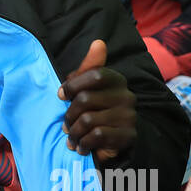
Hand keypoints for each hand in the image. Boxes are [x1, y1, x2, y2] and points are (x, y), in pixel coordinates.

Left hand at [57, 39, 136, 165]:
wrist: (111, 144)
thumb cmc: (94, 111)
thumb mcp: (87, 88)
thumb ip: (88, 67)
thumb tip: (98, 42)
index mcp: (117, 80)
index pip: (95, 74)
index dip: (73, 85)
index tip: (61, 96)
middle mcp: (127, 96)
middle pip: (86, 99)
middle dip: (69, 115)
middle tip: (66, 125)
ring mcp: (129, 116)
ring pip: (88, 120)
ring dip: (74, 132)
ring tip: (72, 138)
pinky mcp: (127, 135)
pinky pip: (96, 135)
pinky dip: (83, 143)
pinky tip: (81, 147)